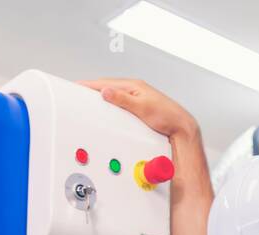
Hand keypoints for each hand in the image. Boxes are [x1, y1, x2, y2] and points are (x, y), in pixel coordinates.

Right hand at [78, 78, 197, 139]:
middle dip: (92, 90)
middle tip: (78, 94)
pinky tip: (107, 110)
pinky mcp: (138, 108)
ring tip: (88, 102)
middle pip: (107, 88)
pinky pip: (119, 104)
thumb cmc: (168, 117)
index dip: (90, 85)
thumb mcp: (143, 108)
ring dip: (101, 98)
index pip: (106, 83)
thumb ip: (123, 100)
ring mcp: (136, 99)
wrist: (181, 127)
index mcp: (134, 86)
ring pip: (113, 96)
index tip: (77, 86)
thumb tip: (106, 92)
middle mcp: (134, 90)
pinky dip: (110, 105)